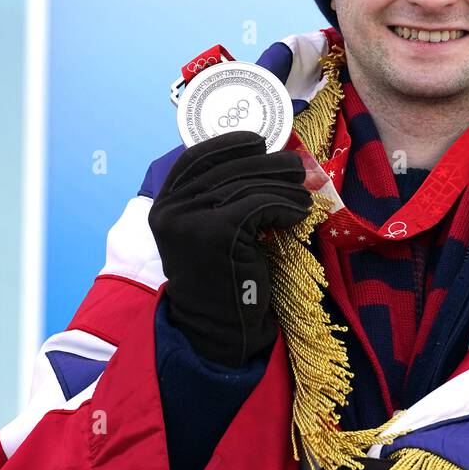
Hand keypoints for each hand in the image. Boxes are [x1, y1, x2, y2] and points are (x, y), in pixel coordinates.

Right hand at [148, 130, 310, 366]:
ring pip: (248, 185)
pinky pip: (261, 203)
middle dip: (268, 164)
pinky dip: (286, 205)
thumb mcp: (208, 230)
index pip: (195, 158)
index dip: (228, 144)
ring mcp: (191, 221)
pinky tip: (300, 212)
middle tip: (297, 167)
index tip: (258, 141)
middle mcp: (171, 210)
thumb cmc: (222, 275)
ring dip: (284, 186)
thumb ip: (219, 197)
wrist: (220, 327)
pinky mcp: (218, 233)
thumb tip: (264, 156)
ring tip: (304, 193)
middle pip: (228, 169)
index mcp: (164, 205)